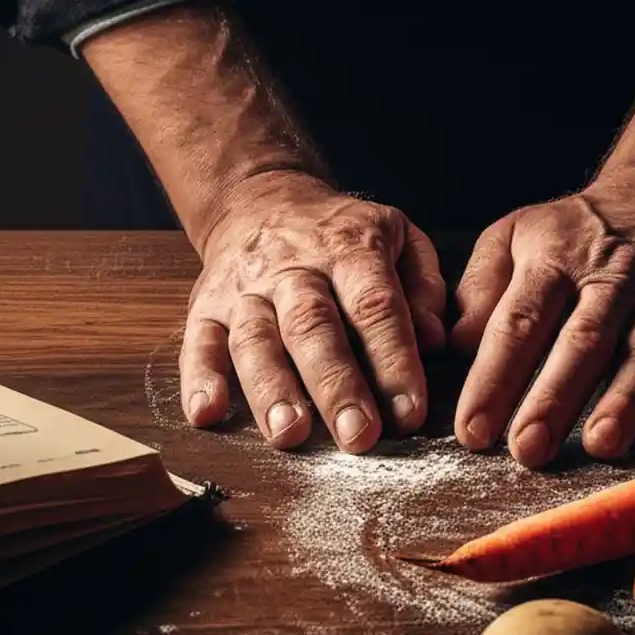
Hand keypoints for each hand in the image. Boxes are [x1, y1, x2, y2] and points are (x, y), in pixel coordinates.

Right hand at [179, 172, 446, 452]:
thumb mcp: (398, 236)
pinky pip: (198, 340)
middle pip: (312, 326)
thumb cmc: (342, 235)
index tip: (409, 413)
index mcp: (350, 248)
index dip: (393, 360)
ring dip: (271, 389)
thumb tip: (436, 340)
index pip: (375, 305)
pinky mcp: (205, 305)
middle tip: (358, 436)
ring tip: (289, 434)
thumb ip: (423, 286)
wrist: (260, 198)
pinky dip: (199, 378)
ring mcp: (244, 288)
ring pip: (255, 338)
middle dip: (336, 385)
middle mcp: (293, 267)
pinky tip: (206, 413)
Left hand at [450, 173, 634, 466]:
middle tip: (528, 450)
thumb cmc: (571, 234)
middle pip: (582, 341)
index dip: (494, 378)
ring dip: (624, 398)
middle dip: (554, 399)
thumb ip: (479, 290)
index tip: (472, 431)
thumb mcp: (511, 237)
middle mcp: (610, 275)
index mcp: (553, 257)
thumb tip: (456, 346)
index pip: (519, 322)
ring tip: (602, 444)